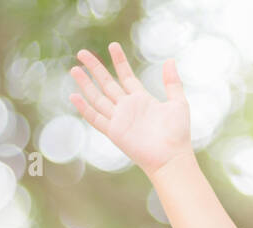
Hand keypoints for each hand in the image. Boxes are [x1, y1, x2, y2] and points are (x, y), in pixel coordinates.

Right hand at [69, 42, 191, 176]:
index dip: (119, 61)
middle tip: (82, 53)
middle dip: (95, 68)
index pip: (126, 76)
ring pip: (98, 98)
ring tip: (74, 69)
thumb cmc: (177, 134)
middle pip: (107, 84)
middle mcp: (128, 108)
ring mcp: (119, 119)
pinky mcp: (114, 132)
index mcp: (142, 100)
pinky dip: (84, 108)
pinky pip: (96, 118)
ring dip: (85, 84)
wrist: (171, 157)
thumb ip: (173, 82)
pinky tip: (74, 96)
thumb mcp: (178, 103)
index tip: (113, 45)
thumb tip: (170, 60)